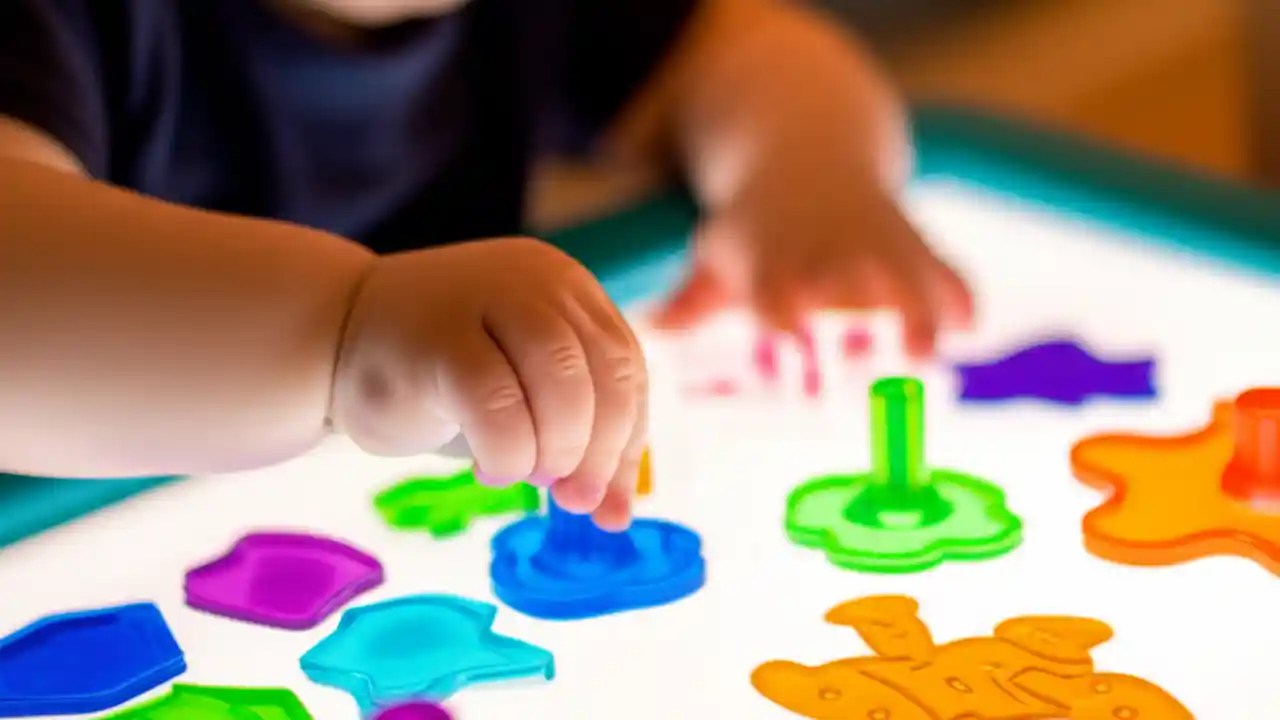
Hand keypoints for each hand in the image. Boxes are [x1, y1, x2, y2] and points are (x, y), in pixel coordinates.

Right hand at [329, 237, 646, 529]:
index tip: (606, 502)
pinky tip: (489, 468)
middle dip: (598, 452)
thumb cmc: (436, 379)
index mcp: (566, 288)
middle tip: (572, 501)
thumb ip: (575, 440)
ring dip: (556, 450)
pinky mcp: (439, 336)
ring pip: (562, 384)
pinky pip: (499, 406)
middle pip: (604, 374)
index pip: (625, 366)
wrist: (329, 340)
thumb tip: (618, 514)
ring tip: (524, 473)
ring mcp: (486, 299)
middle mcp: (536, 283)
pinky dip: (508, 452)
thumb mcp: (524, 400)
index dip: (625, 441)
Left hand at [654, 165, 972, 356]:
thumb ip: (694, 299)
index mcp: (777, 264)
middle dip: (860, 320)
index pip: (777, 293)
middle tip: (864, 365)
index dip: (784, 313)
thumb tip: (654, 325)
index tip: (792, 340)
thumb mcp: (719, 255)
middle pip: (850, 288)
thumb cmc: (755, 225)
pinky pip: (944, 271)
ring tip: (926, 358)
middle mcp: (830, 258)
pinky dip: (958, 294)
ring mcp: (876, 250)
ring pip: (907, 280)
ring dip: (920, 314)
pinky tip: (966, 323)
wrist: (806, 155)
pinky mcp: (914, 247)